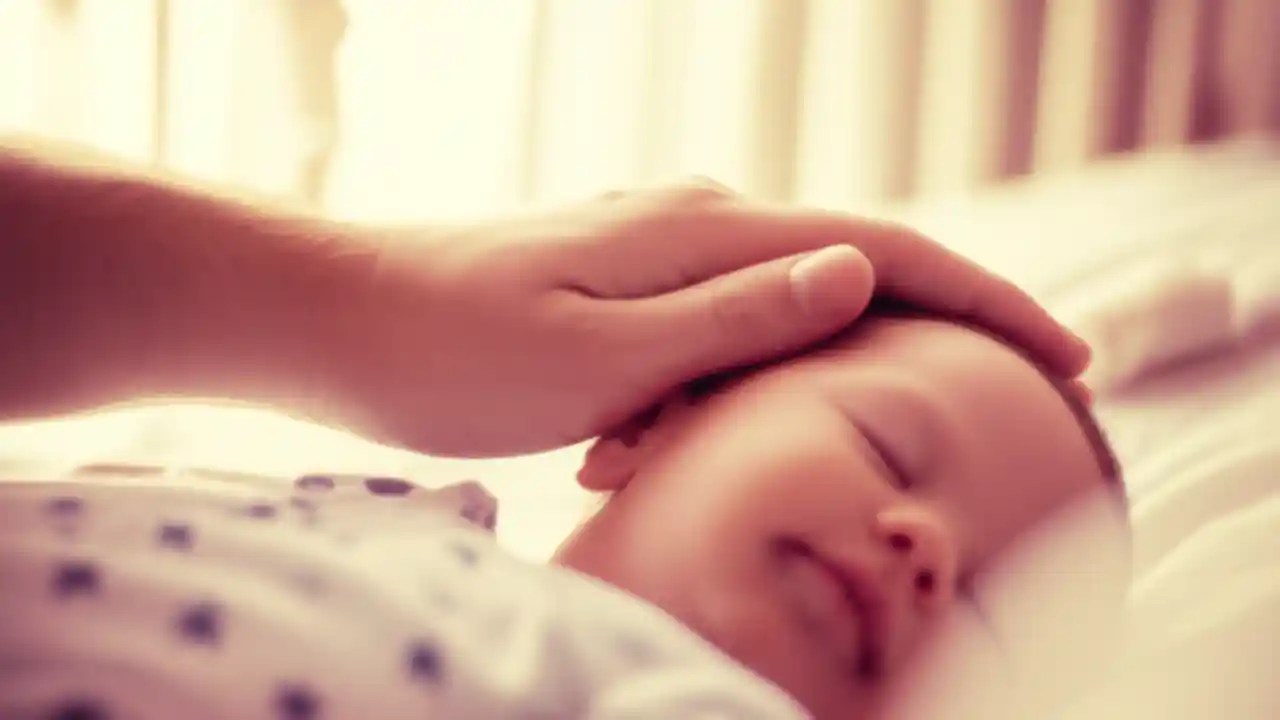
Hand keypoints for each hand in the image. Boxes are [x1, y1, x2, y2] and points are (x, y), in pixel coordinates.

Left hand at [327, 181, 1088, 456]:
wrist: (335, 318)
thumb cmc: (453, 349)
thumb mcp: (604, 355)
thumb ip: (735, 317)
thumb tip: (859, 274)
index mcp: (704, 233)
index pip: (884, 253)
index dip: (985, 301)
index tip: (1067, 357)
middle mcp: (693, 223)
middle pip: (850, 271)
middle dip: (934, 329)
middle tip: (1011, 393)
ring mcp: (656, 248)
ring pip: (778, 309)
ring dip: (819, 370)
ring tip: (858, 427)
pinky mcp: (621, 281)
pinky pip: (714, 329)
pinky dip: (737, 381)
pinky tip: (694, 434)